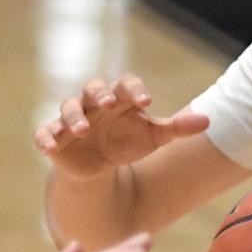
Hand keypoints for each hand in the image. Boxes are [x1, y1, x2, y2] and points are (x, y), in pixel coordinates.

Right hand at [34, 75, 210, 179]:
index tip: (148, 101)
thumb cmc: (128, 142)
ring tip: (83, 129)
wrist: (100, 167)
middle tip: (110, 103)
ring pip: (68, 107)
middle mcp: (94, 103)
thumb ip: (177, 128)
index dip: (135, 89)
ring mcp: (72, 119)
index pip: (126, 84)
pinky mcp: (54, 137)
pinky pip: (44, 132)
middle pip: (93, 88)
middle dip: (100, 93)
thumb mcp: (154, 137)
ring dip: (74, 117)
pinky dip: (45, 137)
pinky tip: (49, 146)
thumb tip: (207, 121)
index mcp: (120, 98)